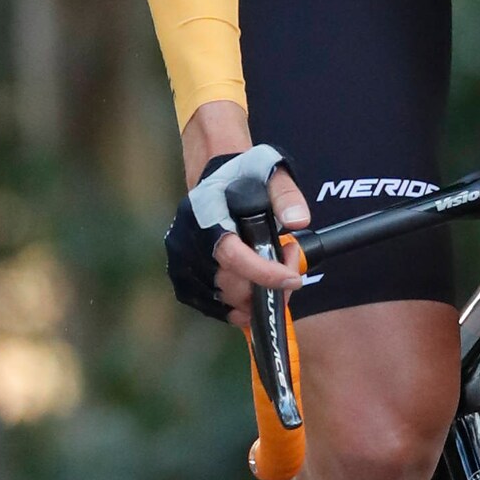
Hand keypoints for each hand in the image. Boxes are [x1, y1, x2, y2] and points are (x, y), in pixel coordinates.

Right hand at [177, 102, 311, 323]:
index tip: (294, 279)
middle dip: (268, 284)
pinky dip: (237, 305)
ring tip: (272, 269)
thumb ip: (286, 195)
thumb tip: (298, 221)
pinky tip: (253, 287)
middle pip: (232, 286)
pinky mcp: (182, 279)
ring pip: (225, 301)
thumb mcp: (271, 172)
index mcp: (205, 216)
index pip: (233, 257)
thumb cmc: (243, 174)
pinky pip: (213, 306)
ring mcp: (181, 263)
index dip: (265, 275)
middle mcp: (187, 243)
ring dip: (256, 296)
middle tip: (288, 262)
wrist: (216, 176)